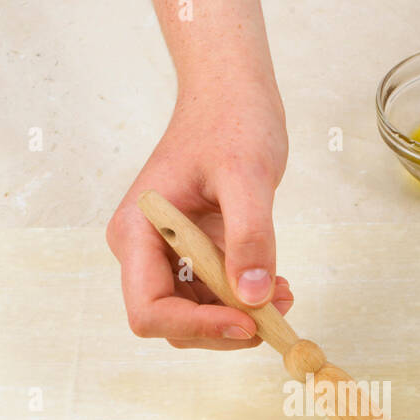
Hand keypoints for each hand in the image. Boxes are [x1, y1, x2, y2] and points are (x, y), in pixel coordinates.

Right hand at [106, 84, 293, 348]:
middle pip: (172, 321)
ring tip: (283, 295)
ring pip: (195, 314)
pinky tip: (275, 284)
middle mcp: (142, 249)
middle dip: (223, 327)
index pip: (150, 308)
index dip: (197, 325)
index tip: (248, 323)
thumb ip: (250, 236)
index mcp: (136, 232)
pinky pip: (213, 295)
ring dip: (239, 317)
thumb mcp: (247, 176)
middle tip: (276, 314)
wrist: (230, 92)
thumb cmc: (231, 120)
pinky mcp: (192, 253)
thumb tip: (253, 297)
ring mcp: (166, 253)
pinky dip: (243, 300)